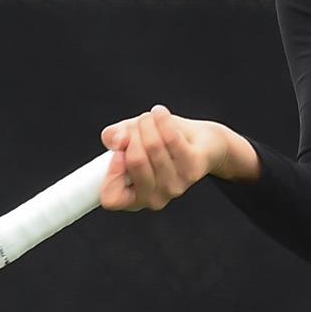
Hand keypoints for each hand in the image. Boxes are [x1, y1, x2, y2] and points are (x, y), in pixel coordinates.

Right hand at [97, 104, 234, 212]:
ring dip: (147, 122)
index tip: (118, 152)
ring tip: (150, 118)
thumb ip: (113, 138)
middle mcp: (153, 199)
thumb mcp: (128, 138)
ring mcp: (175, 187)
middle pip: (135, 161)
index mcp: (132, 198)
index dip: (111, 174)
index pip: (112, 199)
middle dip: (133, 133)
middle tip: (138, 124)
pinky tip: (160, 113)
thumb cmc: (159, 142)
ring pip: (153, 146)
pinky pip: (171, 138)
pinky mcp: (193, 170)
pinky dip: (162, 120)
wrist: (200, 142)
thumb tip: (118, 140)